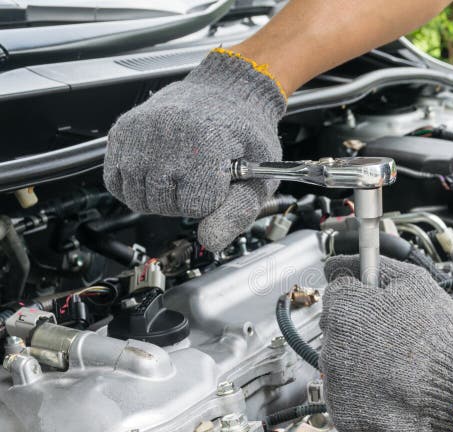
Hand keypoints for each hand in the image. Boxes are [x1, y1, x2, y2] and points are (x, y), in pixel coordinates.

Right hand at [103, 49, 285, 251]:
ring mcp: (139, 133)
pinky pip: (114, 182)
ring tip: (179, 174)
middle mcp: (166, 136)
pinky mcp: (121, 132)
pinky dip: (133, 187)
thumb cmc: (246, 132)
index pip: (196, 206)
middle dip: (184, 202)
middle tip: (200, 177)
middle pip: (163, 205)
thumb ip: (238, 211)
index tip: (221, 182)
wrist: (227, 91)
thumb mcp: (259, 174)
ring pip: (137, 199)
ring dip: (158, 198)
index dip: (212, 202)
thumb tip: (211, 241)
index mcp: (204, 144)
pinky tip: (156, 173)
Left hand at [319, 255, 452, 431]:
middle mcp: (331, 346)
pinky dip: (364, 395)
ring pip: (342, 365)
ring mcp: (336, 383)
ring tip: (398, 365)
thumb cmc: (440, 336)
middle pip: (337, 331)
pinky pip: (347, 398)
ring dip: (362, 363)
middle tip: (395, 339)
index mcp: (343, 309)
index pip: (337, 294)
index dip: (362, 298)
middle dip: (360, 331)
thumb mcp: (413, 281)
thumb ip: (373, 265)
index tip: (378, 307)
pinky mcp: (345, 413)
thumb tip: (343, 261)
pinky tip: (391, 387)